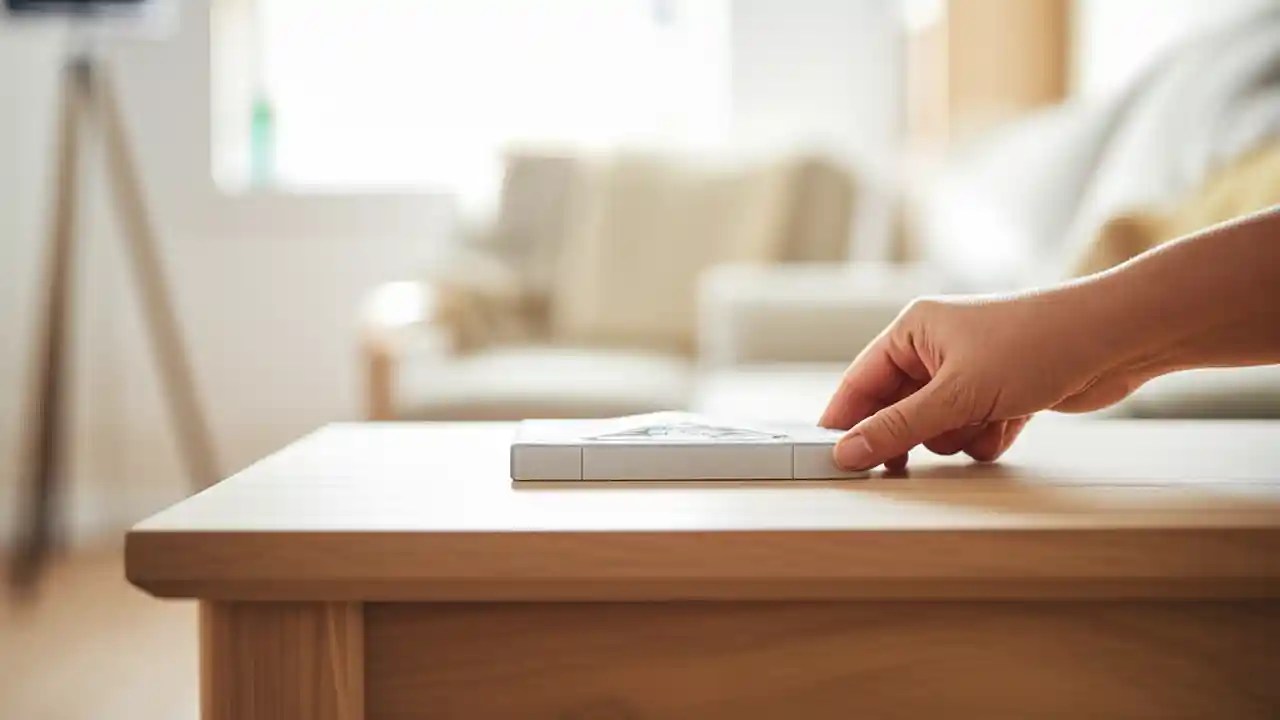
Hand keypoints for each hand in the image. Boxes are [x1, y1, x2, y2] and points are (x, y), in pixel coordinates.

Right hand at [819, 293, 1152, 470]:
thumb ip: (897, 428)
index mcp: (914, 330)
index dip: (845, 421)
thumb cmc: (1035, 345)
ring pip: (937, 429)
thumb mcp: (955, 395)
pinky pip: (973, 434)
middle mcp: (937, 349)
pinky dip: (987, 437)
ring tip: (983, 420)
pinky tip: (1013, 420)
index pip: (860, 382)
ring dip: (956, 437)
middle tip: (903, 464)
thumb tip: (846, 453)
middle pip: (897, 410)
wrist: (1115, 339)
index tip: (833, 460)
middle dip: (912, 434)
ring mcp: (971, 373)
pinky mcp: (1002, 395)